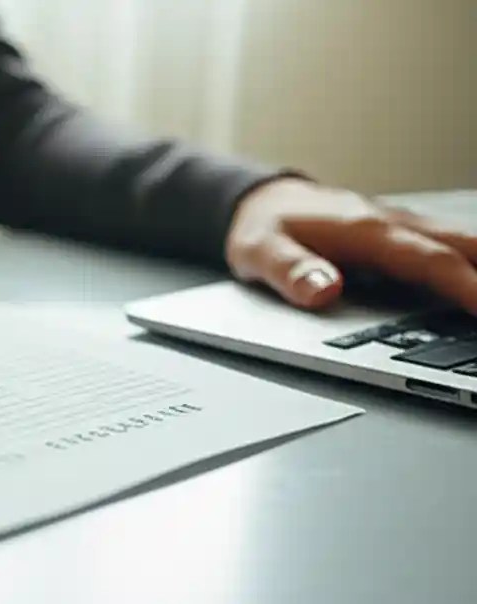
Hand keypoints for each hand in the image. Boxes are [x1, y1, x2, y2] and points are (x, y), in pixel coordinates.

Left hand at [225, 178, 476, 312]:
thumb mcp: (259, 253)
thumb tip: (324, 291)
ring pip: (459, 242)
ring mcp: (399, 227)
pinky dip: (471, 260)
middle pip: (461, 246)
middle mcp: (390, 224)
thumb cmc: (262, 228)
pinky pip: (446, 246)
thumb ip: (290, 272)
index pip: (428, 260)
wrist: (261, 200)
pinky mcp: (399, 235)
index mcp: (364, 231)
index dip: (464, 285)